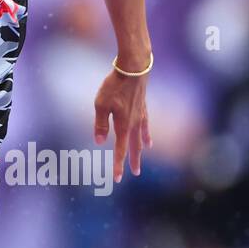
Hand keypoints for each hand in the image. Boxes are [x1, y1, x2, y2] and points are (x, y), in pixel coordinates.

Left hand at [93, 68, 150, 182]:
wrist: (133, 68)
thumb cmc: (114, 85)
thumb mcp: (101, 104)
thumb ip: (101, 124)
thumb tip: (99, 142)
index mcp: (123, 125)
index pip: (120, 150)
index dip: (118, 165)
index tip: (116, 179)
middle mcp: (134, 123)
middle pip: (133, 146)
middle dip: (133, 160)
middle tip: (136, 173)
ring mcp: (140, 115)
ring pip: (141, 137)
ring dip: (140, 150)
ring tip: (140, 159)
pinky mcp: (143, 107)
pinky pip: (146, 126)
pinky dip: (146, 135)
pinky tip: (149, 139)